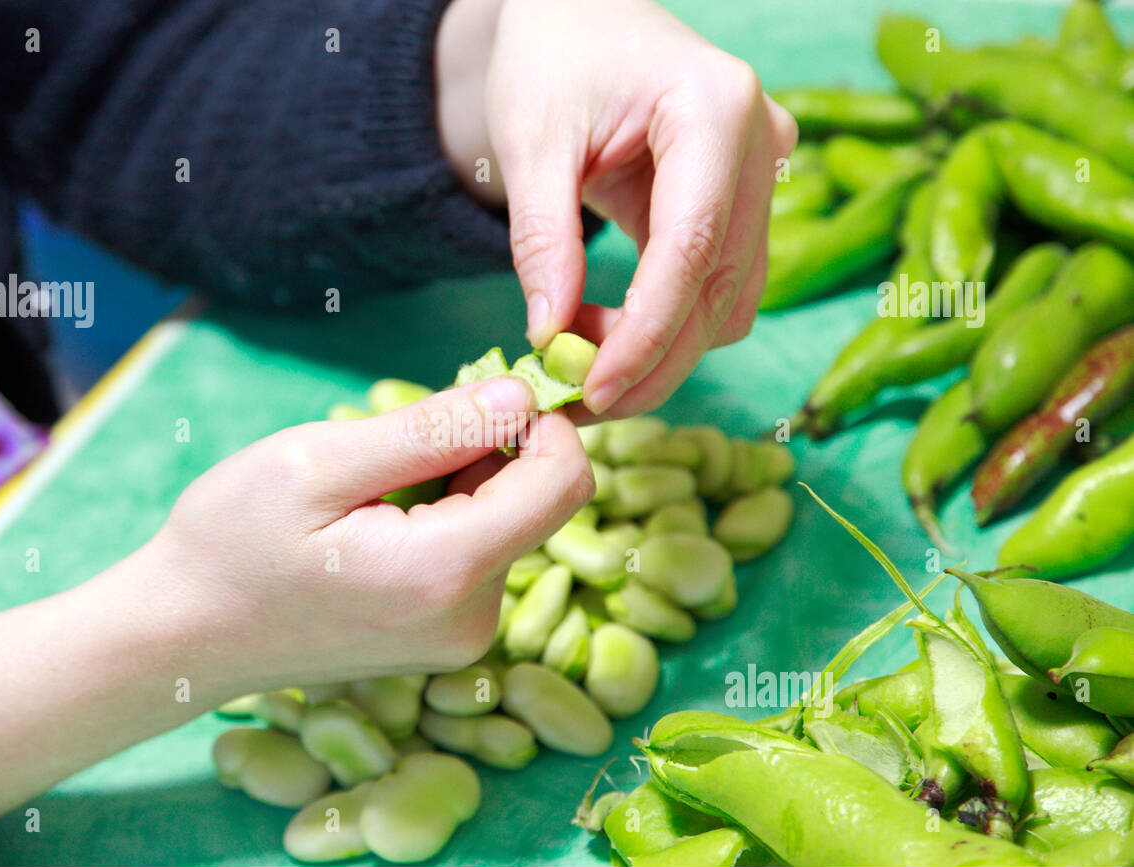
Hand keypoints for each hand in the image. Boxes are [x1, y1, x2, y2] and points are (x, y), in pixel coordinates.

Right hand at [152, 376, 593, 693]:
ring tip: (375, 485)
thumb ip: (432, 430)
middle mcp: (472, 617)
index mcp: (448, 571)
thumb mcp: (317, 463)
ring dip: (463, 483)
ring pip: (510, 523)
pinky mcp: (446, 637)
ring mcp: (461, 635)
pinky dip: (450, 517)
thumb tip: (519, 394)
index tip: (482, 390)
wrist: (183, 635)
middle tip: (405, 435)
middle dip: (493, 449)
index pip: (564, 481)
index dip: (542, 421)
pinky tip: (381, 518)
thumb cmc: (230, 544)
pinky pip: (481, 554)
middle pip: (541, 502)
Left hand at [436, 0, 797, 417]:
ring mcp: (764, 174)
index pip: (692, 246)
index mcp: (715, 107)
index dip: (647, 332)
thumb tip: (550, 338)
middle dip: (654, 357)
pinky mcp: (747, 204)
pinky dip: (671, 326)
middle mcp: (761, 142)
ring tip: (580, 361)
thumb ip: (541, 240)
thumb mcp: (530, 141)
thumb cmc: (552, 59)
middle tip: (582, 402)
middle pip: (720, 286)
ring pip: (731, 300)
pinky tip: (609, 333)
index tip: (596, 389)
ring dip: (663, 350)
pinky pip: (722, 288)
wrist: (580, 18)